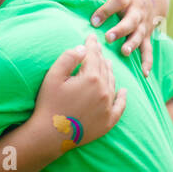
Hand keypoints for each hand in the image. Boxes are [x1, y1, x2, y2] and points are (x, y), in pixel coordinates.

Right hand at [33, 36, 125, 151]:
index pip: (93, 56)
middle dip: (100, 56)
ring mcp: (107, 108)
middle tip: (97, 48)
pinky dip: (122, 98)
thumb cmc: (49, 103)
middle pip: (104, 68)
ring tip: (107, 64)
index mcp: (91, 78)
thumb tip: (83, 48)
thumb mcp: (53, 76)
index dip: (91, 44)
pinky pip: (119, 107)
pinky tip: (123, 91)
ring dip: (109, 72)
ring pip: (112, 84)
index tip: (91, 36)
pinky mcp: (107, 122)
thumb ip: (69, 58)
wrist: (50, 135)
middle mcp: (103, 91)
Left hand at [79, 0, 167, 76]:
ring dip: (132, 44)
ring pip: (139, 35)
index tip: (94, 20)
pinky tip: (144, 73)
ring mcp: (143, 24)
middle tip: (108, 38)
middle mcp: (137, 11)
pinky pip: (149, 49)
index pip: (118, 1)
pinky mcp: (147, 36)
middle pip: (130, 20)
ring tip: (124, 52)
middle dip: (120, 30)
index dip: (106, 10)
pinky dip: (148, 61)